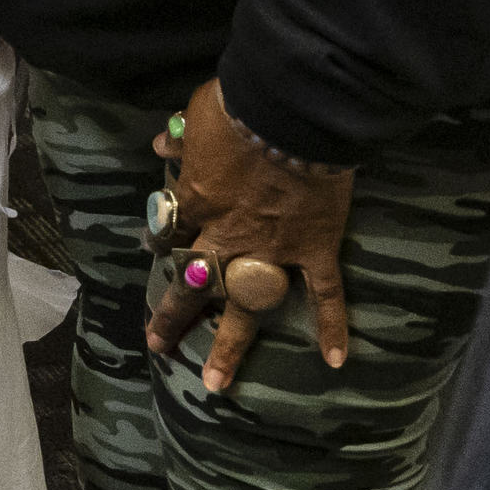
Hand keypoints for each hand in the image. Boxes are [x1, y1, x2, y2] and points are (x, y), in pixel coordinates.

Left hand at [146, 79, 353, 392]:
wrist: (293, 110)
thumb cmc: (241, 106)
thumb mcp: (197, 115)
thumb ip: (180, 136)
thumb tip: (160, 142)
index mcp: (195, 201)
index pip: (169, 232)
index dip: (160, 243)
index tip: (154, 252)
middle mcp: (226, 236)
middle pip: (193, 284)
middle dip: (173, 317)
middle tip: (157, 345)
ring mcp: (271, 249)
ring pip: (245, 306)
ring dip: (231, 345)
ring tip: (216, 383)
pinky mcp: (315, 250)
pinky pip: (325, 294)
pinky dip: (333, 325)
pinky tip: (335, 361)